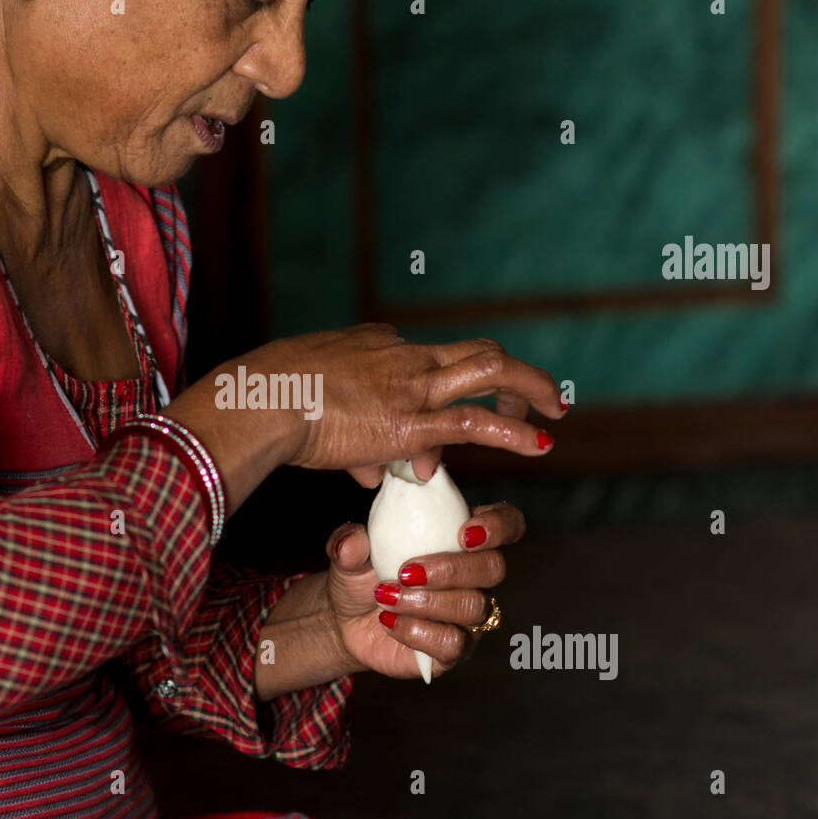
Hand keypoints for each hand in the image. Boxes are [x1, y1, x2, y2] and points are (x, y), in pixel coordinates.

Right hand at [247, 324, 565, 486]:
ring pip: (489, 369)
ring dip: (528, 387)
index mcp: (378, 346)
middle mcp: (403, 356)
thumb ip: (355, 445)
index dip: (442, 392)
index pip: (429, 363)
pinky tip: (540, 444)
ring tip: (555, 410)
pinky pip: (476, 423)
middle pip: (474, 351)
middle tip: (532, 396)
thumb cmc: (272, 404)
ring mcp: (410, 384)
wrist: (262, 401)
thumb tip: (375, 472)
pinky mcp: (410, 421)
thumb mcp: (315, 414)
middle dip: (509, 374)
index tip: (440, 423)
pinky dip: (514, 431)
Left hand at [320, 502, 524, 680]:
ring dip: (427, 601)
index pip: (507, 524)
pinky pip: (454, 642)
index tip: (465, 532)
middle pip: (494, 567)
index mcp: (459, 537)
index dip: (499, 526)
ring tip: (386, 597)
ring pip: (474, 606)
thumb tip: (352, 542)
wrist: (345, 621)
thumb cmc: (359, 575)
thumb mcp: (348, 552)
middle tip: (404, 572)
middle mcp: (474, 576)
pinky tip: (389, 622)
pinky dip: (418, 631)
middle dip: (451, 569)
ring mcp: (468, 615)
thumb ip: (350, 542)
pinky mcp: (455, 649)